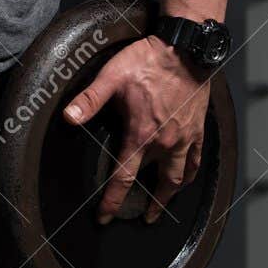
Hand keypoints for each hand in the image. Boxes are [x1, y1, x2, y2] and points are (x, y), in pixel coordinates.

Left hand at [62, 35, 209, 225]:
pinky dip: (191, 174)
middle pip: (157, 185)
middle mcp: (165, 142)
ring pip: (180, 177)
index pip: (123, 178)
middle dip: (148, 205)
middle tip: (143, 218)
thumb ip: (89, 99)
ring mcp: (185, 137)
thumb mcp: (112, 76)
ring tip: (163, 207)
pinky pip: (197, 160)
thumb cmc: (149, 61)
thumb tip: (68, 118)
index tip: (104, 217)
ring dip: (170, 196)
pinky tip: (186, 178)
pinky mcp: (198, 129)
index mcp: (141, 134)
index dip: (112, 201)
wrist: (186, 48)